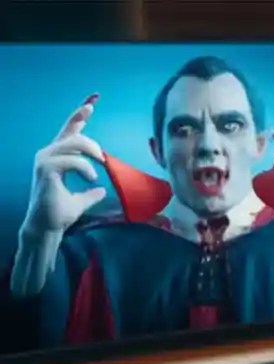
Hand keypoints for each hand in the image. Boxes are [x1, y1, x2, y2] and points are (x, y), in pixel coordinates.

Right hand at [22, 94, 108, 237]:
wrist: (48, 226)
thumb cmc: (60, 213)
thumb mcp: (81, 199)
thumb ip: (90, 192)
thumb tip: (101, 190)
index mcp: (57, 157)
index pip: (69, 131)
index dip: (79, 116)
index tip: (92, 102)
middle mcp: (48, 154)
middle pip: (73, 135)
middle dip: (92, 144)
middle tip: (104, 160)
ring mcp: (45, 160)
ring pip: (73, 143)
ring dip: (91, 153)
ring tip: (99, 167)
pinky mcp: (46, 169)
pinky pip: (71, 159)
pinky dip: (84, 167)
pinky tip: (91, 178)